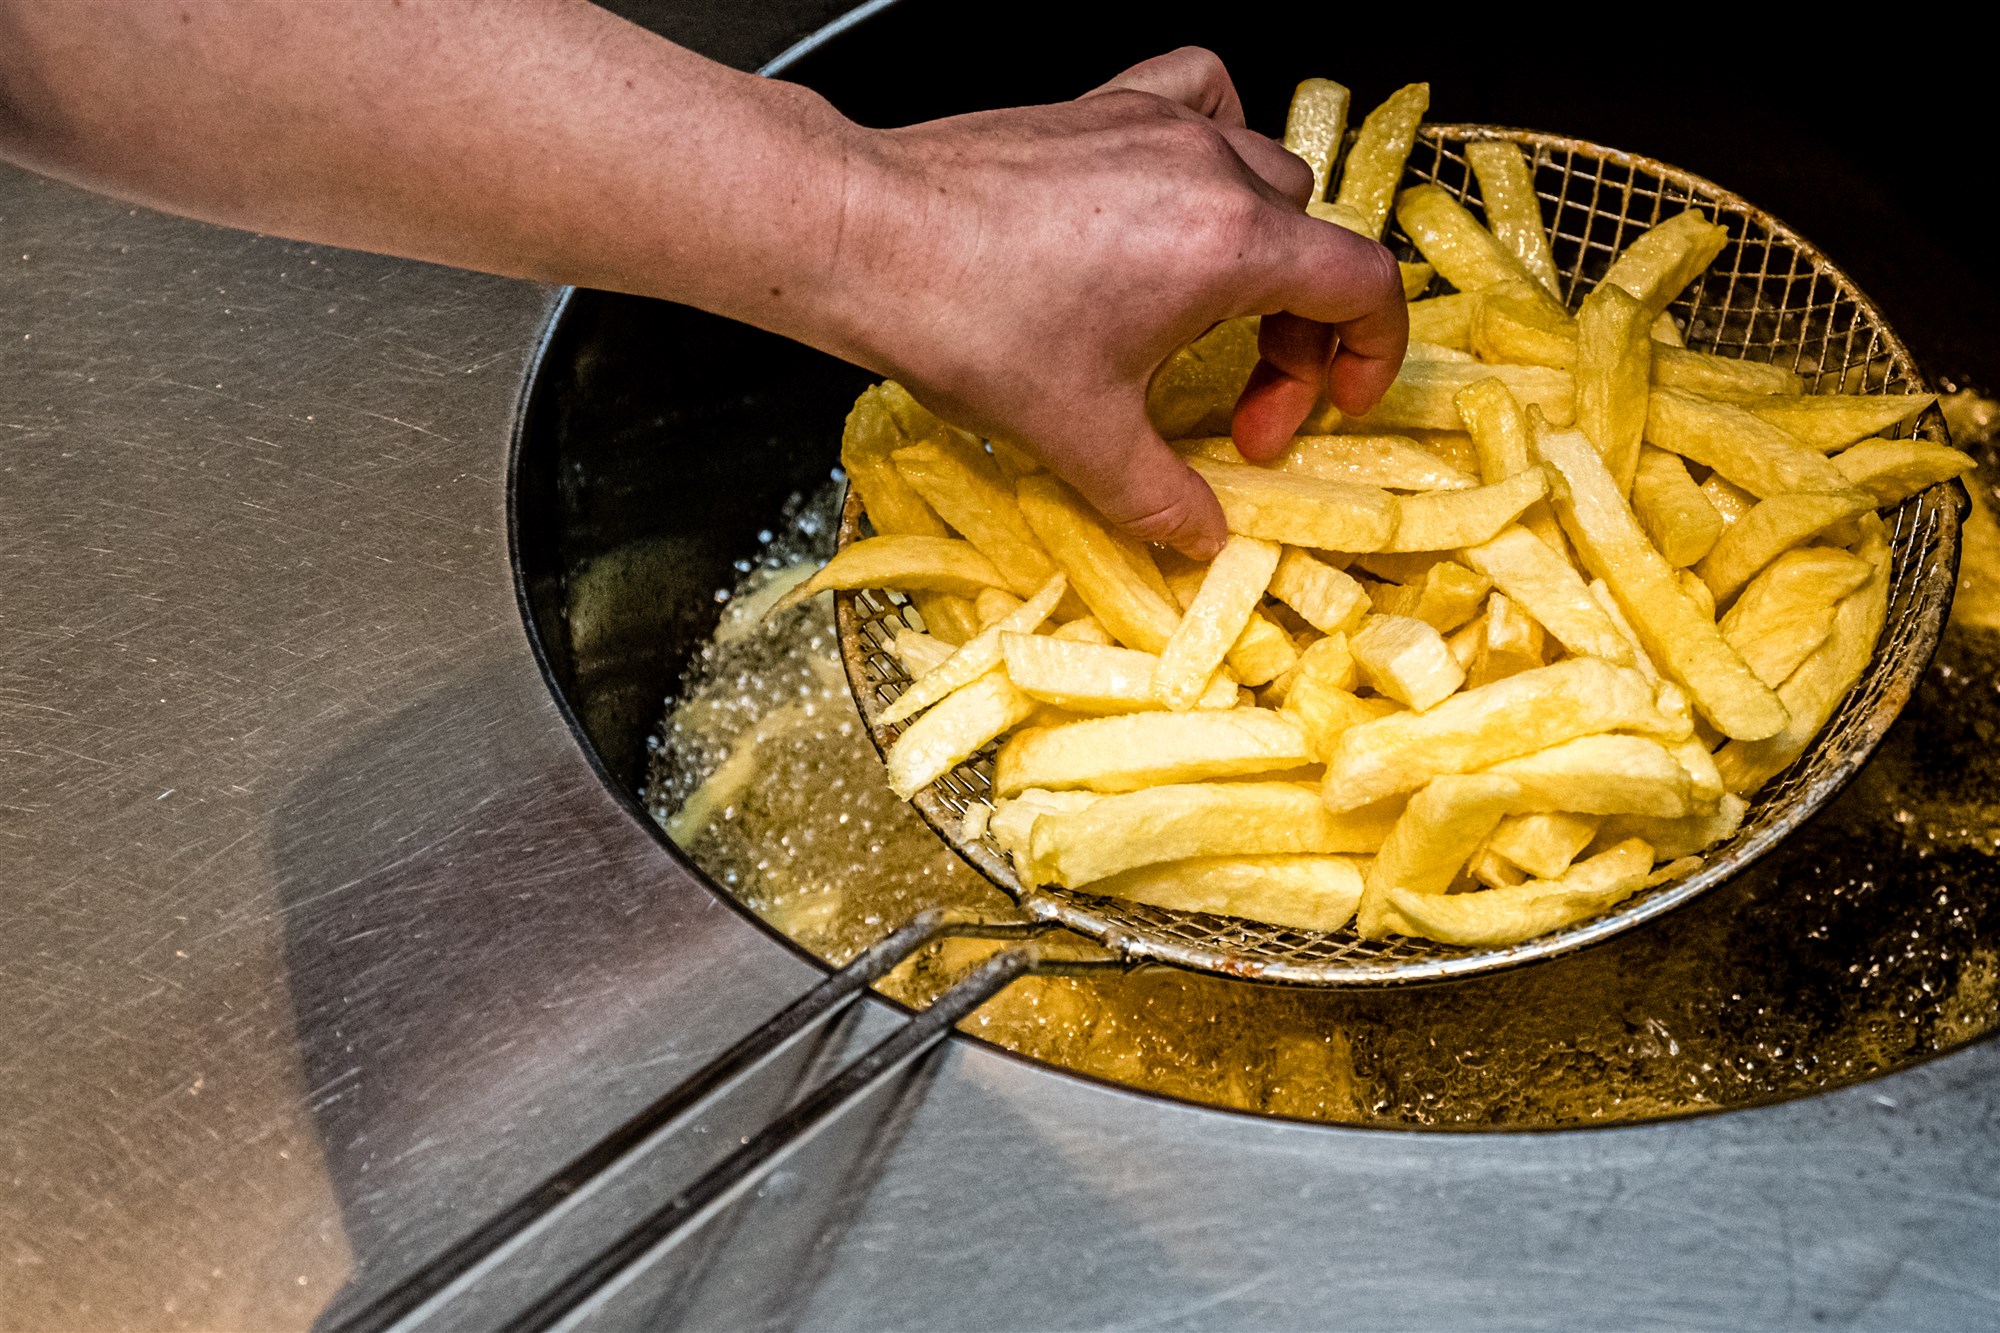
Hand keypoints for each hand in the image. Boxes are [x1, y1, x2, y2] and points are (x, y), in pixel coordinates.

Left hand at [836, 47, 1407, 557]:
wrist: (867, 240)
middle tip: (1236, 410)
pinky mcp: (1104, 110)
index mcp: (1228, 245)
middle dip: (1294, 337)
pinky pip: (1201, 95)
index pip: (1365, 285)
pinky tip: (1185, 194)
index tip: (1333, 407)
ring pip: (1265, 176)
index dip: (1373, 357)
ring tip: (1209, 319)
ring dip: (1263, 253)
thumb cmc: (966, 321)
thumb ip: (1160, 497)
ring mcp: (1155, 129)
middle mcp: (1207, 170)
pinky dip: (1217, 140)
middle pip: (1312, 245)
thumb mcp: (1080, 437)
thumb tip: (1202, 538)